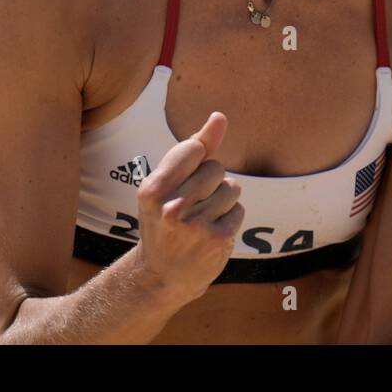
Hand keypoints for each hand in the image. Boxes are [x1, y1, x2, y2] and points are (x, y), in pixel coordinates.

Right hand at [133, 111, 243, 304]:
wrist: (162, 275)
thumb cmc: (165, 218)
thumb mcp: (168, 183)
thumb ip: (196, 147)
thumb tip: (219, 116)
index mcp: (152, 189)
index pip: (193, 148)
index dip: (196, 159)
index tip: (185, 178)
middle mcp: (171, 208)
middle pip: (216, 168)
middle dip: (211, 182)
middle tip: (192, 205)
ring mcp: (195, 226)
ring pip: (232, 187)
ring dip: (223, 200)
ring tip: (202, 218)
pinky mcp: (218, 239)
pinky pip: (239, 209)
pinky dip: (230, 218)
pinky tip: (212, 232)